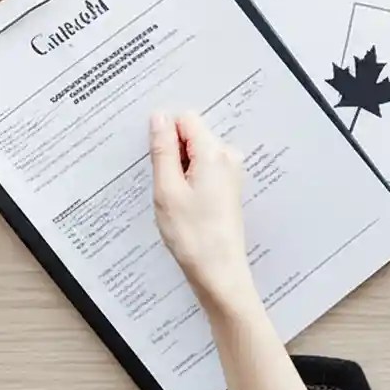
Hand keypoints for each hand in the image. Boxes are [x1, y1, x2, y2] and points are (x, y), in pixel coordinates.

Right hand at [148, 112, 255, 311]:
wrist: (220, 272)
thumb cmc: (192, 235)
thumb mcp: (167, 189)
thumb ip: (163, 149)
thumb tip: (159, 117)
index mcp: (214, 153)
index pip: (185, 119)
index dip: (165, 136)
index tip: (158, 163)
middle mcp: (227, 157)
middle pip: (191, 135)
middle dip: (172, 155)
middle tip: (167, 188)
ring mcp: (230, 172)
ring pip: (195, 154)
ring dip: (179, 171)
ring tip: (177, 201)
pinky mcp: (228, 187)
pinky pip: (203, 169)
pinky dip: (189, 181)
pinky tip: (186, 206)